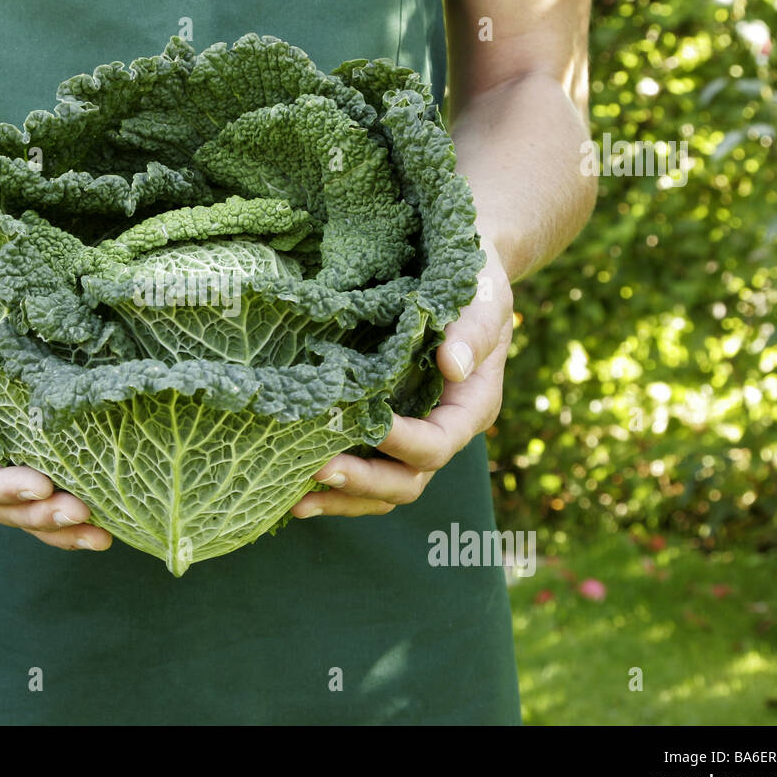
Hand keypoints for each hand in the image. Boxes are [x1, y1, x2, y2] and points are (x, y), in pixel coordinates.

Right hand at [0, 300, 111, 549]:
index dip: (2, 488)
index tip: (41, 485)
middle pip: (2, 506)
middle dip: (41, 517)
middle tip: (83, 514)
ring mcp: (1, 458)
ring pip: (28, 509)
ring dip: (63, 527)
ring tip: (103, 536)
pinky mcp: (30, 450)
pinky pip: (49, 489)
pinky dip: (74, 507)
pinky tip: (109, 519)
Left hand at [291, 243, 514, 517]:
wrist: (462, 274)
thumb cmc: (475, 281)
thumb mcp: (483, 297)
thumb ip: (472, 330)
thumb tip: (451, 365)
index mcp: (470, 407)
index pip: (437, 444)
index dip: (403, 443)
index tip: (369, 426)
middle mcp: (441, 430)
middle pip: (407, 481)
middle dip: (363, 482)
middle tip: (318, 471)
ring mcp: (411, 434)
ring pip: (382, 488)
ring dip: (342, 498)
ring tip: (294, 502)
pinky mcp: (385, 430)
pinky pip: (364, 468)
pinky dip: (334, 485)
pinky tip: (293, 489)